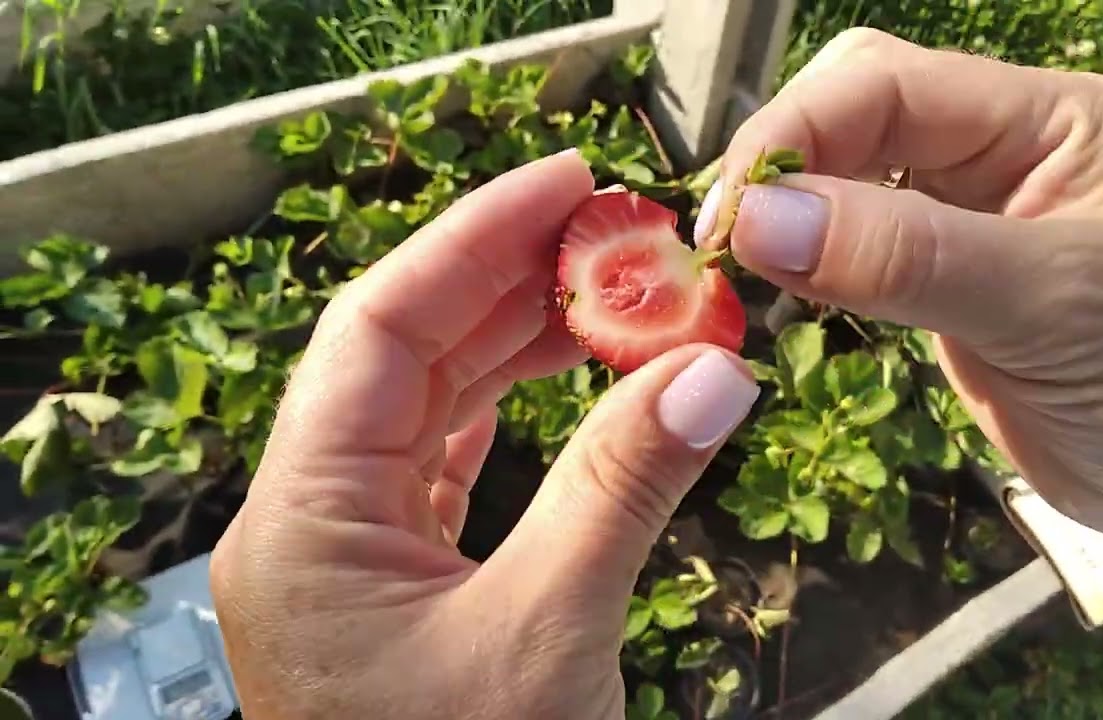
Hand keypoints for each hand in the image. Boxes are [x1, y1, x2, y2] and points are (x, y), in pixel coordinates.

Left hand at [209, 152, 759, 718]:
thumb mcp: (548, 638)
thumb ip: (622, 491)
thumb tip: (712, 371)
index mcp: (304, 522)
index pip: (379, 328)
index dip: (473, 238)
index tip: (567, 184)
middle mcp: (311, 523)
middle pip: (406, 355)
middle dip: (510, 282)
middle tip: (614, 230)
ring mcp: (352, 554)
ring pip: (433, 408)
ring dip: (519, 345)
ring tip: (612, 293)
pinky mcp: (399, 584)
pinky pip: (450, 465)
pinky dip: (515, 416)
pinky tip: (569, 379)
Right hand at [702, 29, 1102, 691]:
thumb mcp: (1050, 302)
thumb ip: (906, 255)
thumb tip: (758, 220)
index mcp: (1047, 120)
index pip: (887, 82)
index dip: (796, 134)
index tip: (733, 213)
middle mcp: (1002, 152)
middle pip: (853, 114)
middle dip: (783, 164)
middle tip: (724, 240)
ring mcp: (968, 218)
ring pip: (844, 181)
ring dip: (785, 216)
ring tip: (735, 268)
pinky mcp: (941, 282)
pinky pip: (853, 248)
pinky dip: (806, 263)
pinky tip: (779, 289)